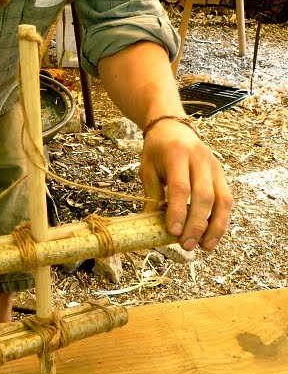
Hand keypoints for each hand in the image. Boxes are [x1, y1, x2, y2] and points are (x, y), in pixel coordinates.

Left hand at [139, 120, 232, 250]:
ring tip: (205, 247)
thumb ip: (152, 194)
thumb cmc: (157, 150)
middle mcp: (200, 159)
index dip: (177, 211)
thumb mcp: (147, 168)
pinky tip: (212, 235)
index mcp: (177, 154)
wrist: (173, 127)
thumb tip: (153, 226)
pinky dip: (221, 220)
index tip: (173, 232)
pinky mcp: (222, 174)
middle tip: (186, 245)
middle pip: (204, 196)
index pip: (180, 187)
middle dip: (196, 224)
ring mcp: (214, 166)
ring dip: (215, 226)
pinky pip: (226, 199)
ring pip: (222, 199)